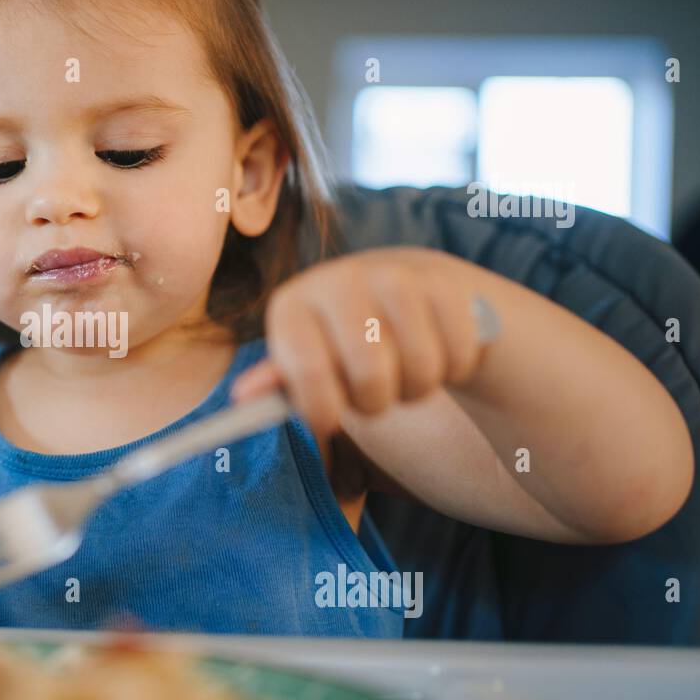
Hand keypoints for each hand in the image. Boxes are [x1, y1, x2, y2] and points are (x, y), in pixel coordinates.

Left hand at [230, 247, 488, 437]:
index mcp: (293, 304)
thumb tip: (242, 397)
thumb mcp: (305, 359)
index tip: (328, 423)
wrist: (401, 287)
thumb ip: (279, 383)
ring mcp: (394, 277)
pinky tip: (432, 349)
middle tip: (370, 393)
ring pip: (419, 369)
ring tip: (399, 371)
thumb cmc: (339, 340)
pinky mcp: (443, 283)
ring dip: (414, 389)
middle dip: (375, 402)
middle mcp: (339, 280)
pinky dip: (450, 370)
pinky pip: (456, 357)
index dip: (320, 407)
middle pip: (371, 375)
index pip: (304, 367)